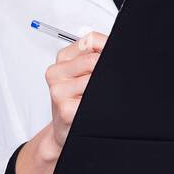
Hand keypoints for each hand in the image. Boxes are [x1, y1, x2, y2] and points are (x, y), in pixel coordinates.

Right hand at [16, 31, 106, 173]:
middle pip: (94, 59)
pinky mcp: (66, 110)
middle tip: (113, 82)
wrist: (64, 133)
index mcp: (62, 60)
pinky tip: (96, 107)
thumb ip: (96, 55)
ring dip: (106, 88)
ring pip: (95, 78)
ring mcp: (59, 92)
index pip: (90, 40)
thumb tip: (118, 47)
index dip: (108, 47)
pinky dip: (101, 102)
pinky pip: (94, 98)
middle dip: (109, 69)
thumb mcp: (81, 75)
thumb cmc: (77, 102)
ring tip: (100, 97)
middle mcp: (56, 73)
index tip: (116, 58)